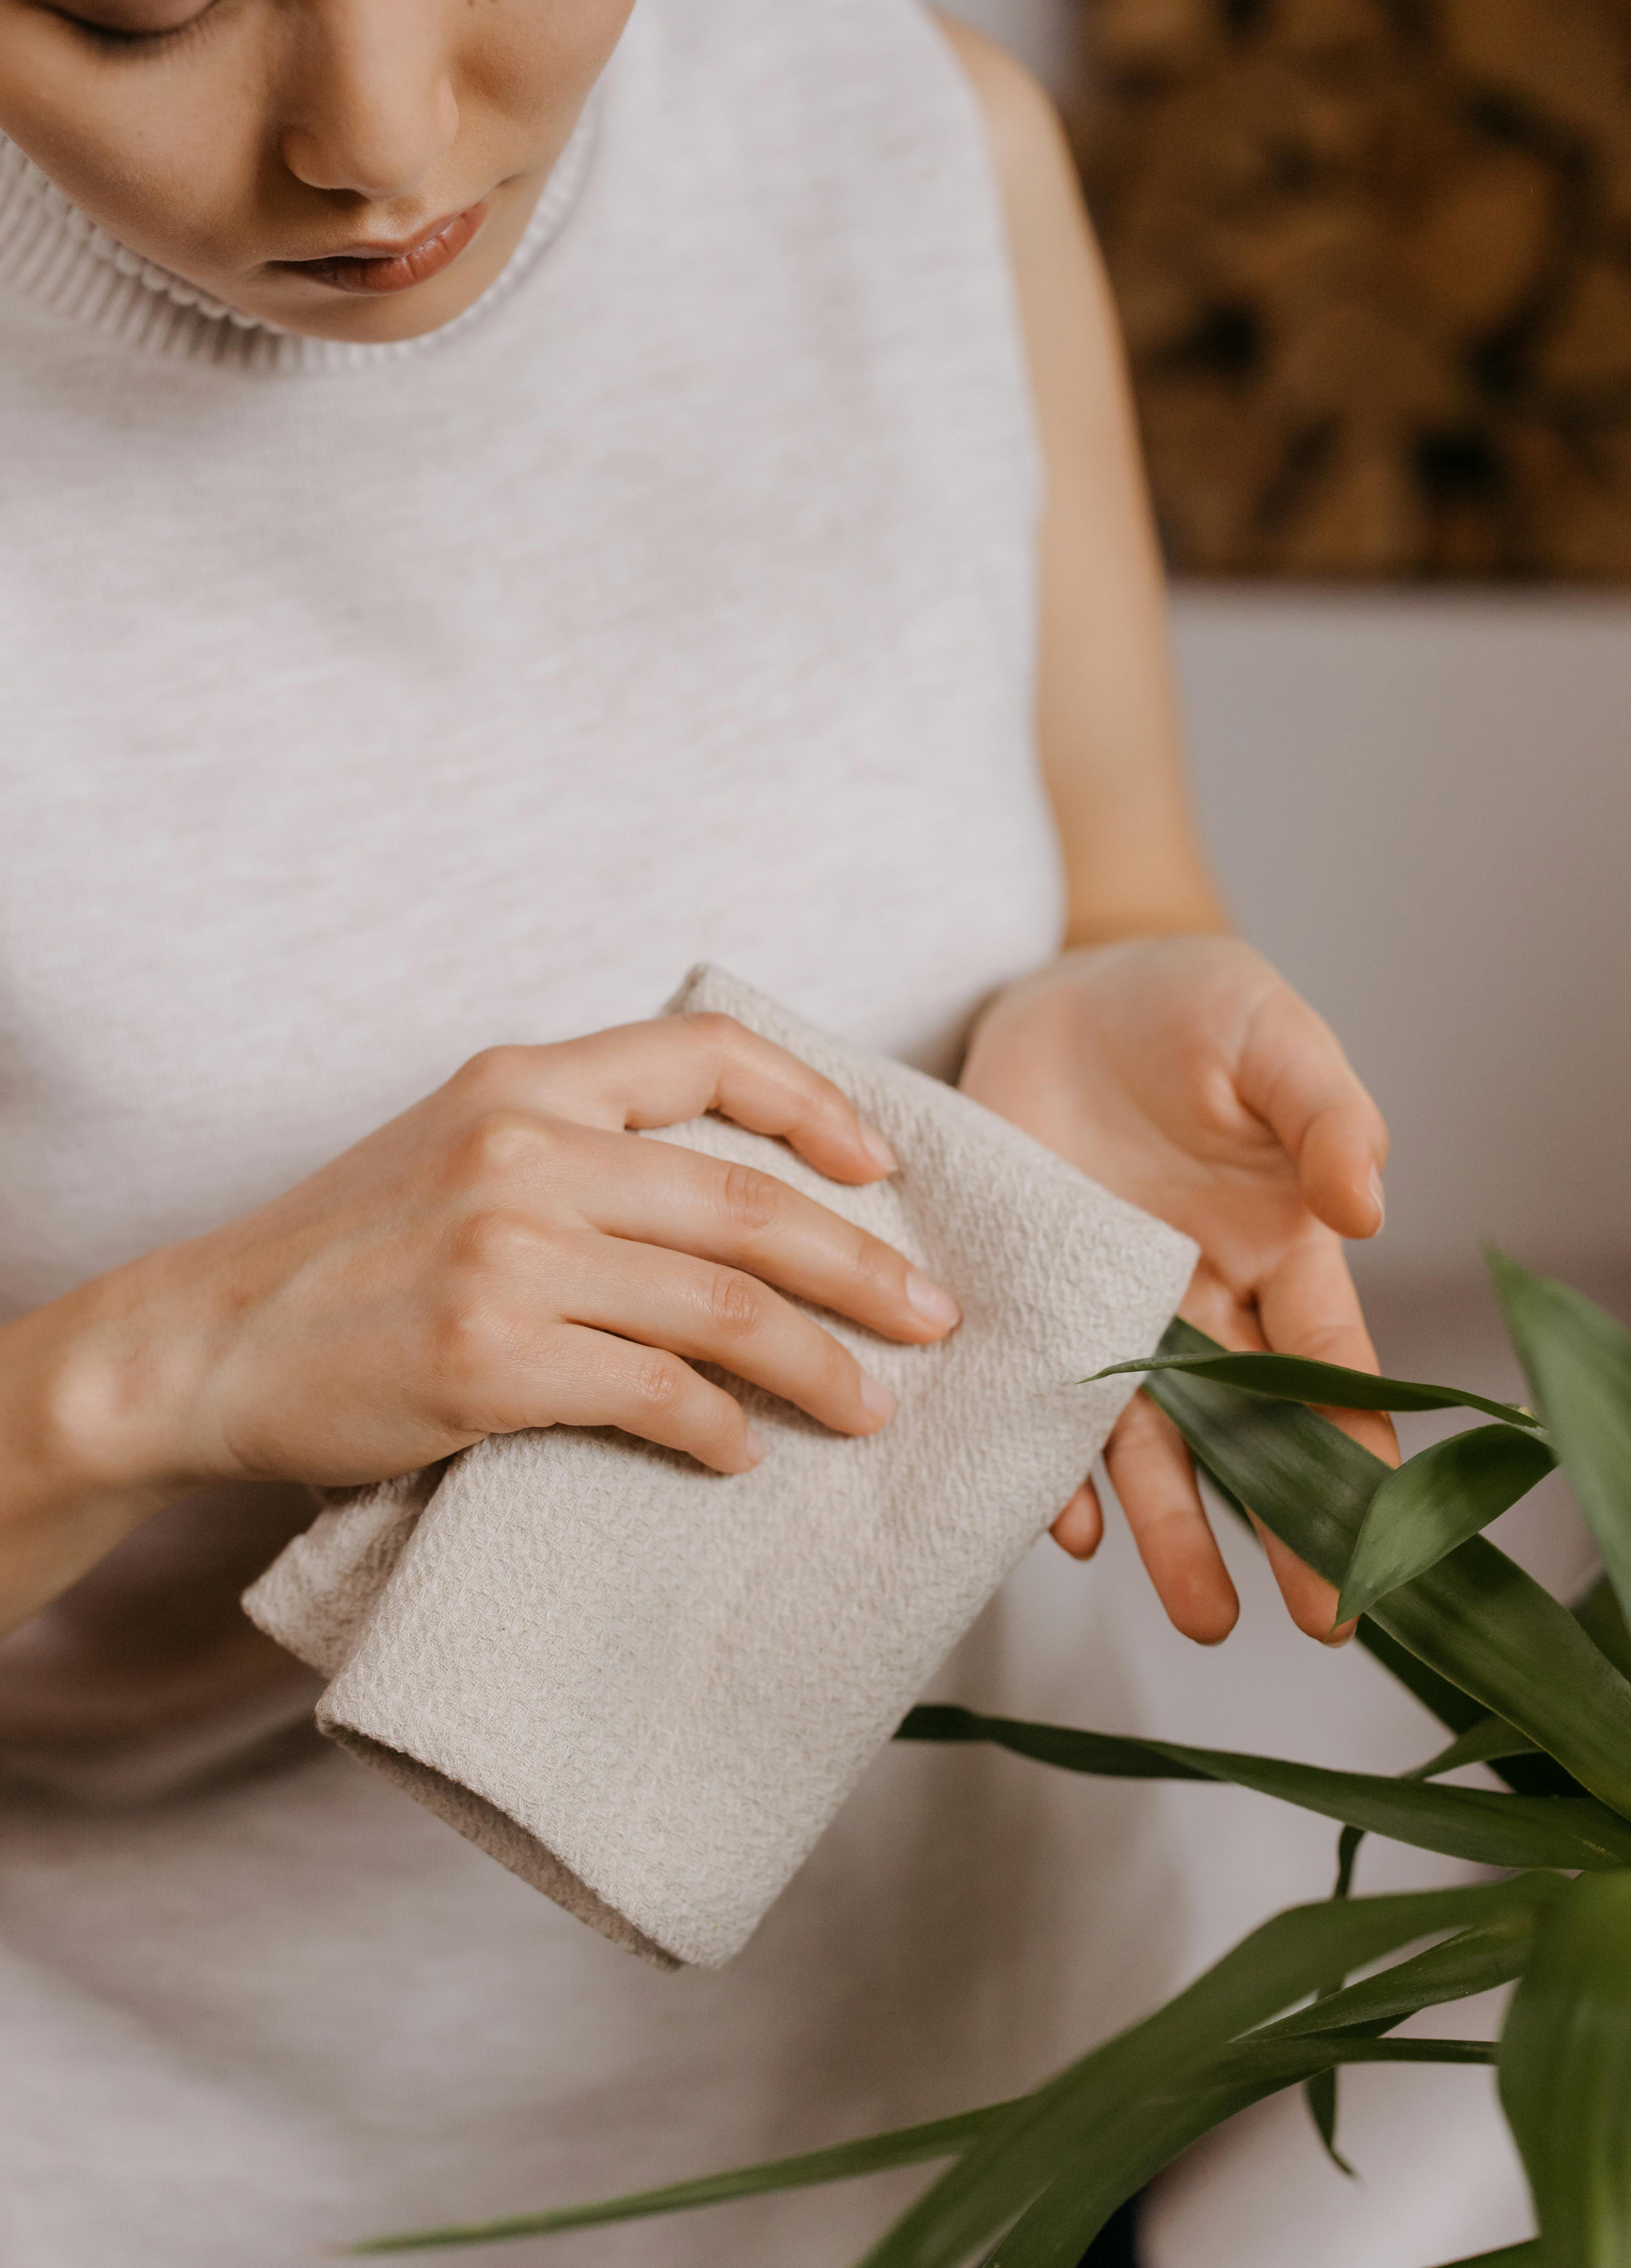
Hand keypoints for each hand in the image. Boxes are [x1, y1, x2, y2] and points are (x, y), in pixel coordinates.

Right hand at [22, 1015, 961, 1548]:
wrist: (206, 1340)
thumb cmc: (344, 1253)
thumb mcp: (454, 1147)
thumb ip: (573, 1143)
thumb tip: (727, 1198)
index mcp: (524, 1081)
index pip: (710, 1054)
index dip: (817, 1104)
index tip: (882, 1169)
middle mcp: (525, 1149)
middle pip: (748, 1204)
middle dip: (863, 1267)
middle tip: (932, 1318)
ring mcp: (508, 1253)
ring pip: (723, 1307)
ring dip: (818, 1365)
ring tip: (870, 1406)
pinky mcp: (491, 1358)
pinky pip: (655, 1393)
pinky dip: (719, 1427)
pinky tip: (743, 1451)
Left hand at [960, 936, 1394, 1644]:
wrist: (1066, 991)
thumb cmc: (1191, 1005)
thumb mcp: (1270, 1035)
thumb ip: (1325, 1115)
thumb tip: (1369, 1204)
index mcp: (1280, 1248)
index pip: (1332, 1366)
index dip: (1360, 1451)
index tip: (1381, 1540)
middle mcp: (1202, 1298)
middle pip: (1249, 1428)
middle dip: (1281, 1523)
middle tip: (1311, 1620)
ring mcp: (1112, 1306)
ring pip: (1152, 1436)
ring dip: (1175, 1525)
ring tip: (1203, 1613)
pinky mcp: (1028, 1293)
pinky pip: (1043, 1394)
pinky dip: (1052, 1461)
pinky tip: (1066, 1525)